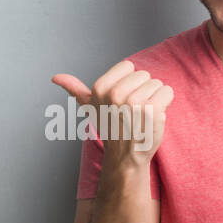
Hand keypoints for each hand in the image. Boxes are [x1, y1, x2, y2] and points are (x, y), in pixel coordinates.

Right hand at [52, 60, 173, 168]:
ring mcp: (134, 103)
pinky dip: (166, 104)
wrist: (125, 157)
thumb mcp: (90, 107)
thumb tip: (55, 77)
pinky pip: (167, 92)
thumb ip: (75, 89)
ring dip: (155, 98)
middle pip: (144, 74)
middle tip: (134, 111)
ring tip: (143, 115)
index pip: (128, 66)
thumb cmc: (110, 128)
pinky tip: (154, 118)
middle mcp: (115, 95)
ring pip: (157, 83)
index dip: (129, 82)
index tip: (123, 99)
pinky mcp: (152, 111)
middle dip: (143, 90)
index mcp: (100, 88)